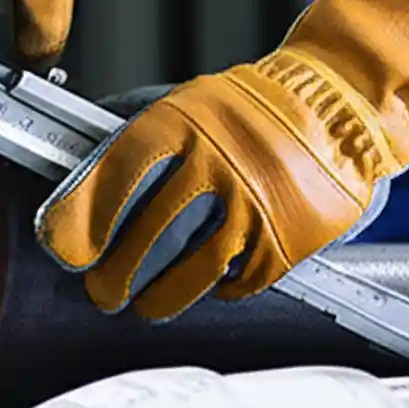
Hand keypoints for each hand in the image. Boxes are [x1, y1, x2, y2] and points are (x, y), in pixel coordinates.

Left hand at [34, 0, 408, 320]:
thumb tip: (83, 185)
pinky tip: (209, 288)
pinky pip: (243, 277)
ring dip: (161, 297)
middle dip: (116, 273)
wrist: (339, 99)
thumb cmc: (252, 103)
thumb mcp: (190, 101)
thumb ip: (142, 137)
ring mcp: (256, 200)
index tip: (69, 248)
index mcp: (182, 121)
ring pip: (193, 268)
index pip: (118, 174)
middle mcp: (217, 160)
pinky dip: (221, 288)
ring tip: (144, 307)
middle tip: (101, 291)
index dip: (86, 217)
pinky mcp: (291, 234)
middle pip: (149, 232)